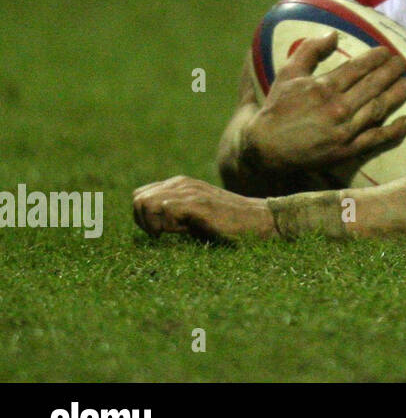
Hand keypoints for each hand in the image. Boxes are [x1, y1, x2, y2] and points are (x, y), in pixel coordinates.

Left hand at [133, 176, 275, 239]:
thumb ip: (174, 211)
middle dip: (143, 222)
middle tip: (162, 235)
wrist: (256, 219)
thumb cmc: (226, 222)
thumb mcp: (194, 213)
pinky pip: (164, 208)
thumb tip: (150, 222)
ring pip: (146, 203)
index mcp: (179, 184)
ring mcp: (190, 191)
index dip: (141, 216)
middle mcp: (181, 183)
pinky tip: (182, 231)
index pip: (140, 194)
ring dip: (153, 223)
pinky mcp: (198, 202)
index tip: (157, 231)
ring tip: (172, 233)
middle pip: (138, 199)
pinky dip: (166, 224)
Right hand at [243, 32, 405, 174]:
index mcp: (324, 87)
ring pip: (378, 108)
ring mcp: (345, 130)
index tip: (387, 51)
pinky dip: (394, 131)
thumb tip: (334, 34)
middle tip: (403, 63)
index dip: (376, 58)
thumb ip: (310, 50)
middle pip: (372, 86)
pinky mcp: (348, 150)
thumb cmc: (278, 107)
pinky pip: (376, 138)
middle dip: (391, 72)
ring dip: (396, 95)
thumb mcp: (288, 73)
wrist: (266, 148)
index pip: (357, 68)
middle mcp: (337, 107)